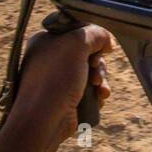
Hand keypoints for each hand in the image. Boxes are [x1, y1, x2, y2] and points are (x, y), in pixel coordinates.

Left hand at [0, 25, 113, 151]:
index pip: (76, 31)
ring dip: (101, 79)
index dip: (93, 38)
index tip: (103, 47)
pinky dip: (97, 93)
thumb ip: (95, 34)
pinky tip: (99, 98)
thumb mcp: (76, 45)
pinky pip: (90, 90)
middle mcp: (51, 59)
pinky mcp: (67, 98)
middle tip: (95, 71)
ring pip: (91, 72)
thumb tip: (107, 41)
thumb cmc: (55, 79)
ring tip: (99, 89)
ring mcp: (59, 80)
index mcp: (46, 41)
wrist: (44, 120)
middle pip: (88, 53)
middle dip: (98, 63)